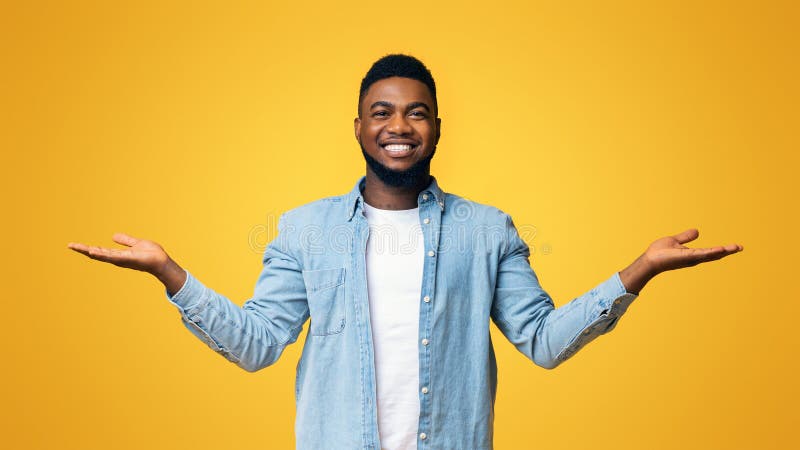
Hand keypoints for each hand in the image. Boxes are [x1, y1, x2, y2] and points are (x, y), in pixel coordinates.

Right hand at [68, 233, 187, 294]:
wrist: (161, 261)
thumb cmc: (151, 254)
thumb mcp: (136, 244)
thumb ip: (125, 241)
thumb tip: (113, 236)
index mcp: (118, 255)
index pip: (100, 251)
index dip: (87, 248)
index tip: (75, 245)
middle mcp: (117, 258)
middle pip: (97, 254)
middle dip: (83, 250)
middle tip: (70, 245)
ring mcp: (121, 260)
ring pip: (102, 255)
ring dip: (90, 251)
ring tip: (77, 247)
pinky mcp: (127, 259)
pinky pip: (113, 257)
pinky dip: (103, 254)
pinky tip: (93, 252)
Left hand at [619, 228, 742, 293]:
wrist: (649, 260)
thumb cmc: (659, 252)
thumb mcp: (675, 240)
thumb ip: (686, 237)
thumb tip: (697, 231)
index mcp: (692, 254)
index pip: (710, 252)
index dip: (722, 250)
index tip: (734, 247)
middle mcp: (694, 258)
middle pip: (714, 255)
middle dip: (727, 251)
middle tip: (740, 247)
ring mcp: (691, 258)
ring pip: (710, 255)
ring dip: (723, 251)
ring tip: (736, 248)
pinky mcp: (686, 257)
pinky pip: (701, 254)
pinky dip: (711, 252)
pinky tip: (720, 249)